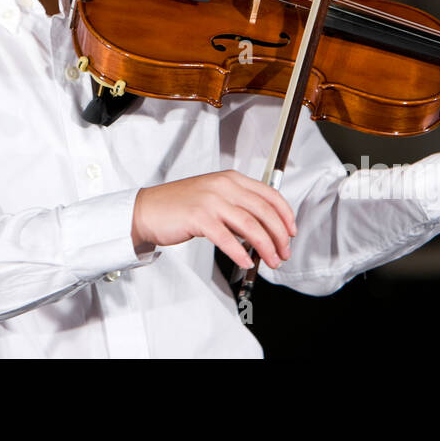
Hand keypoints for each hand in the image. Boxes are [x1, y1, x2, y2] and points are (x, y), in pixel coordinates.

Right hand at [131, 170, 295, 270]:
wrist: (147, 209)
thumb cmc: (179, 205)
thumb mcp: (213, 196)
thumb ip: (237, 205)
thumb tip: (264, 228)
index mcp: (230, 178)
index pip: (269, 194)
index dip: (285, 214)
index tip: (292, 231)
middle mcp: (223, 186)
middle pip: (264, 211)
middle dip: (279, 235)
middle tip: (284, 252)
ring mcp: (211, 200)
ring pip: (250, 225)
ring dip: (266, 247)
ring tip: (271, 260)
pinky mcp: (199, 217)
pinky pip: (228, 238)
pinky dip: (241, 253)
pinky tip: (247, 262)